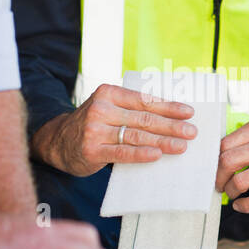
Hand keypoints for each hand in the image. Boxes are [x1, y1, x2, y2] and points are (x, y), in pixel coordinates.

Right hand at [33, 83, 197, 176]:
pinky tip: (157, 155)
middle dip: (171, 125)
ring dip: (162, 141)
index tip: (188, 112)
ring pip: (136, 135)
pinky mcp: (92, 150)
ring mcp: (95, 130)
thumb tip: (170, 115)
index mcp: (108, 93)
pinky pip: (122, 152)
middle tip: (191, 132)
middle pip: (143, 118)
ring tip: (181, 145)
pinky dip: (141, 154)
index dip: (168, 106)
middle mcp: (101, 109)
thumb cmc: (92, 124)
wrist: (57, 142)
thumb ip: (130, 108)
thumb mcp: (107, 107)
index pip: (144, 100)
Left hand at [215, 115, 248, 212]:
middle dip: (218, 176)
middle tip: (218, 182)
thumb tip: (222, 152)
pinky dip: (243, 206)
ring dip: (230, 191)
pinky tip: (240, 205)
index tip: (215, 166)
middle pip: (227, 162)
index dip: (215, 158)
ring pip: (239, 182)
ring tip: (231, 192)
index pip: (226, 143)